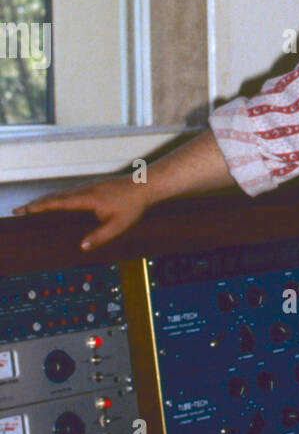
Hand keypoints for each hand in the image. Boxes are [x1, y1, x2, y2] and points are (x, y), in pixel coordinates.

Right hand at [13, 177, 148, 249]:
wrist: (145, 186)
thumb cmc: (132, 206)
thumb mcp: (118, 225)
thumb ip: (100, 237)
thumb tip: (82, 247)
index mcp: (87, 198)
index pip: (58, 202)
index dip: (40, 206)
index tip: (25, 210)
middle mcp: (84, 189)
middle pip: (54, 196)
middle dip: (35, 204)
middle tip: (18, 210)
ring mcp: (87, 186)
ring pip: (61, 193)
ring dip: (44, 200)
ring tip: (29, 207)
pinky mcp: (92, 186)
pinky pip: (68, 192)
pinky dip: (55, 197)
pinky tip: (53, 202)